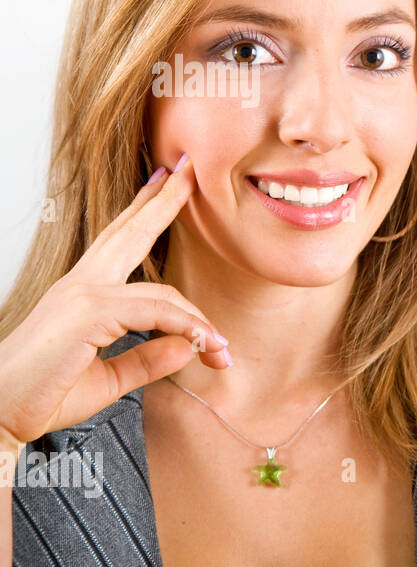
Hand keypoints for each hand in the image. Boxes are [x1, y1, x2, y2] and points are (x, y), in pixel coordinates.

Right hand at [0, 154, 228, 452]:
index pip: (120, 243)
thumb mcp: (108, 378)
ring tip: (222, 347)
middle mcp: (81, 286)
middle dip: (165, 201)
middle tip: (190, 171)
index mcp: (81, 293)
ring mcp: (82, 296)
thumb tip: (187, 346)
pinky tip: (206, 345)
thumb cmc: (43, 396)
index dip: (144, 212)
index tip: (165, 187)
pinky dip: (186, 328)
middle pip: (132, 233)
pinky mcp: (88, 315)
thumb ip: (148, 359)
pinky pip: (154, 313)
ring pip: (160, 291)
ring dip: (198, 321)